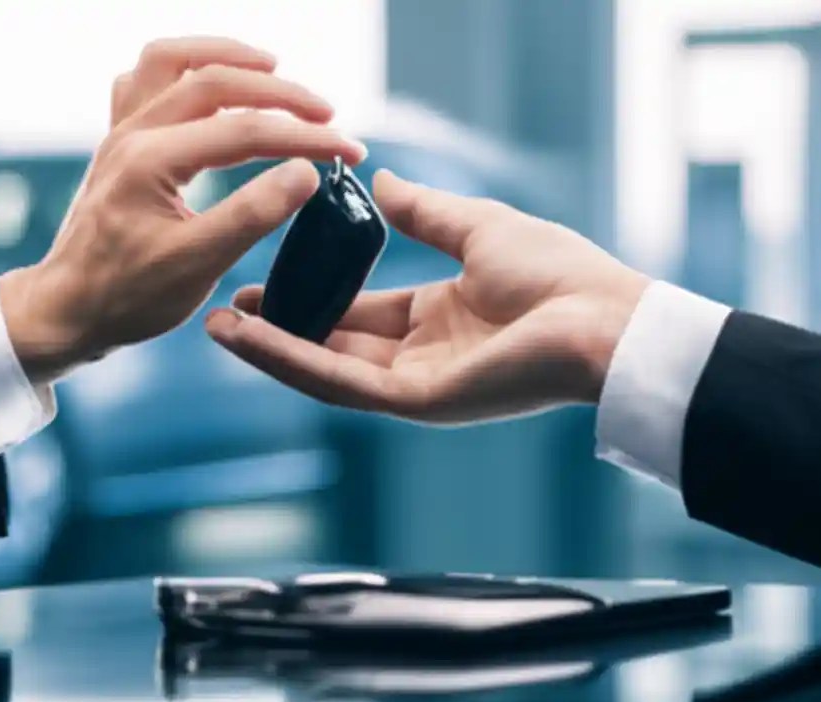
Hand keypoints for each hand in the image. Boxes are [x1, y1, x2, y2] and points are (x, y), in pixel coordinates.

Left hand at [0, 36, 366, 381]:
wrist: (65, 311)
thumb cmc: (126, 297)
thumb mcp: (197, 265)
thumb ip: (253, 215)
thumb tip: (306, 174)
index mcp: (150, 162)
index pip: (244, 130)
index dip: (304, 138)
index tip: (348, 151)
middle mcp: (131, 134)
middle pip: (215, 80)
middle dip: (280, 93)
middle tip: (326, 115)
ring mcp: (120, 134)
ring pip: (172, 61)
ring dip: (225, 57)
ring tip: (272, 70)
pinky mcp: (118, 144)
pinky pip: (145, 80)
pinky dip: (184, 70)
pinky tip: (211, 85)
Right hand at [205, 170, 649, 424]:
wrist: (603, 318)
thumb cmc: (558, 273)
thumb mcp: (477, 226)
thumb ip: (424, 212)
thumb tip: (381, 181)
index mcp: (441, 317)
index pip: (362, 312)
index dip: (314, 297)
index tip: (266, 281)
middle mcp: (424, 356)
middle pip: (335, 345)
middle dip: (280, 330)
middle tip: (227, 309)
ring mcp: (417, 384)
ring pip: (326, 369)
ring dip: (270, 350)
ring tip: (217, 328)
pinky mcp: (417, 402)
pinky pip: (341, 381)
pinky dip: (292, 360)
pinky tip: (250, 339)